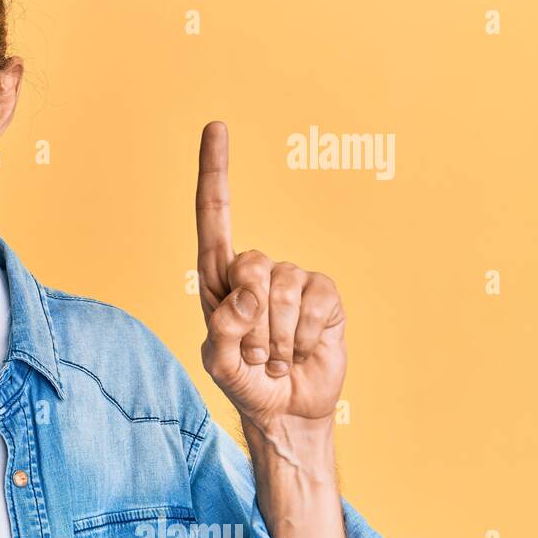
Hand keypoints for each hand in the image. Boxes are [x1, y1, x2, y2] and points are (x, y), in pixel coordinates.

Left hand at [194, 121, 346, 428]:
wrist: (287, 411)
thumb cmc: (245, 383)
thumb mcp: (219, 363)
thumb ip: (222, 331)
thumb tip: (247, 292)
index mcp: (218, 278)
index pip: (213, 216)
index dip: (214, 172)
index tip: (216, 126)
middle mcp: (255, 271)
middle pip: (250, 264)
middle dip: (250, 320)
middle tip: (253, 353)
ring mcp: (292, 281)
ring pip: (283, 290)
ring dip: (277, 337)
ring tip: (275, 358)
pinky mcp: (325, 296)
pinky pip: (316, 302)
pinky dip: (305, 336)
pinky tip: (302, 350)